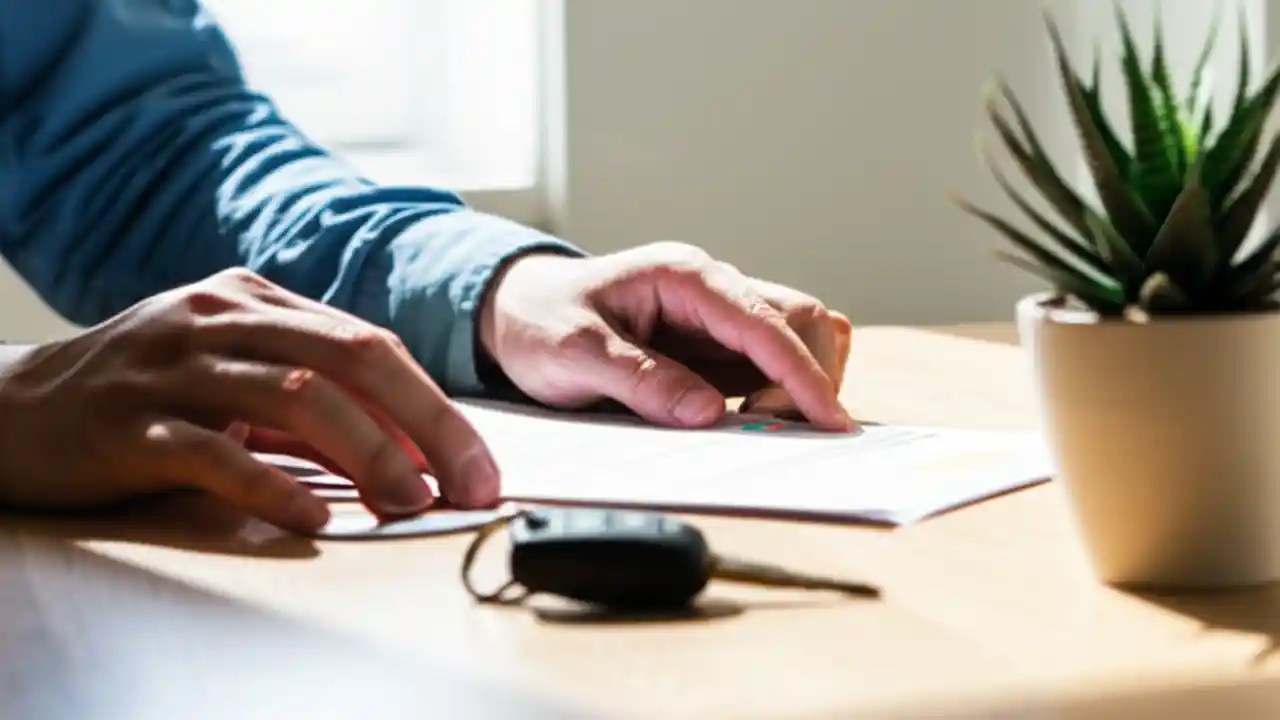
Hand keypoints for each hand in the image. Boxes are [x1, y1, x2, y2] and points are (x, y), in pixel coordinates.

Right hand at [0, 268, 497, 532]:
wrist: (16, 408)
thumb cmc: (149, 395)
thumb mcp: (235, 375)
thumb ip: (312, 397)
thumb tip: (411, 452)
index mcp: (255, 300)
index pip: (370, 345)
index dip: (434, 407)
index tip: (479, 466)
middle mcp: (219, 319)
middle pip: (350, 359)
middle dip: (426, 425)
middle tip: (471, 485)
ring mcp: (172, 366)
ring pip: (292, 395)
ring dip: (366, 453)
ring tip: (409, 502)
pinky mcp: (128, 424)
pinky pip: (212, 450)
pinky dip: (270, 485)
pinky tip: (313, 517)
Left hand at [478, 242, 852, 430]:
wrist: (514, 311)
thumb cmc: (539, 320)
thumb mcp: (575, 352)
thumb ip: (640, 379)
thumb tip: (707, 413)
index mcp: (683, 276)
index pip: (766, 323)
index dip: (803, 373)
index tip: (829, 420)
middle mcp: (711, 289)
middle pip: (802, 319)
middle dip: (807, 376)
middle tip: (767, 430)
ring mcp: (716, 317)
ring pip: (797, 337)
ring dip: (798, 384)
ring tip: (758, 427)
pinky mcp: (714, 346)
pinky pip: (770, 362)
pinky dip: (781, 391)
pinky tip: (755, 420)